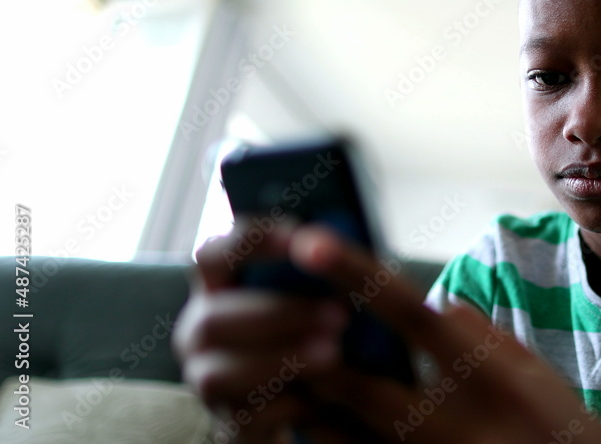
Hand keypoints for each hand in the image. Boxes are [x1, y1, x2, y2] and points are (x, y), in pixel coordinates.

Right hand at [173, 222, 380, 443]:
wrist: (300, 398)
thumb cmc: (312, 331)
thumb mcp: (313, 295)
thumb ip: (318, 271)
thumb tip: (339, 245)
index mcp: (218, 288)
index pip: (214, 255)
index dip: (252, 244)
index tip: (299, 237)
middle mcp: (200, 330)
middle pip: (213, 317)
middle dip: (278, 315)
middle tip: (338, 316)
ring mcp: (207, 379)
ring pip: (220, 374)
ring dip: (280, 360)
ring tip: (334, 354)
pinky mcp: (229, 422)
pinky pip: (245, 416)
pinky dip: (285, 406)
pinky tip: (322, 397)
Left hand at [285, 224, 600, 443]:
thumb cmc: (550, 419)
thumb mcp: (524, 365)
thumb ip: (475, 331)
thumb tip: (433, 306)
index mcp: (475, 370)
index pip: (403, 310)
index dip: (352, 273)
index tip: (308, 241)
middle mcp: (444, 418)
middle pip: (351, 380)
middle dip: (308, 353)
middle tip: (278, 328)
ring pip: (338, 431)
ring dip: (308, 401)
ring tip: (283, 376)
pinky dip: (326, 438)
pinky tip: (312, 420)